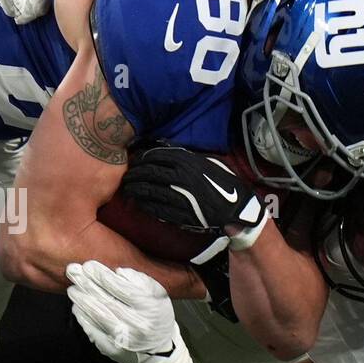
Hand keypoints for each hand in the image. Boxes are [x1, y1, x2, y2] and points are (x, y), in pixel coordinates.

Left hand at [65, 260, 177, 362]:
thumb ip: (140, 280)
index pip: (123, 289)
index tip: (88, 265)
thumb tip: (119, 272)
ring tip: (73, 289)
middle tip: (72, 271)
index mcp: (150, 308)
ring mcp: (124, 339)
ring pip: (97, 316)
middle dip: (86, 284)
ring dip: (81, 300)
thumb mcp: (157, 294)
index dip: (103, 277)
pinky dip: (83, 317)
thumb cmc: (156, 315)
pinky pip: (93, 330)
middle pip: (106, 301)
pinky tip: (77, 306)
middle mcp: (138, 325)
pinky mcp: (112, 349)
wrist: (159, 349)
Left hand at [121, 145, 266, 250]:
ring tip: (128, 189)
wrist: (236, 207)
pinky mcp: (179, 214)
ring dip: (135, 189)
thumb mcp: (207, 161)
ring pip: (149, 191)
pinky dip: (145, 204)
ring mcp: (179, 196)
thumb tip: (166, 148)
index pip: (155, 156)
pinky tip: (139, 202)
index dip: (141, 158)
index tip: (134, 160)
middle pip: (148, 173)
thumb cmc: (223, 182)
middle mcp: (181, 177)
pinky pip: (156, 208)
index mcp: (187, 161)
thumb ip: (187, 155)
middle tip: (127, 176)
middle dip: (134, 174)